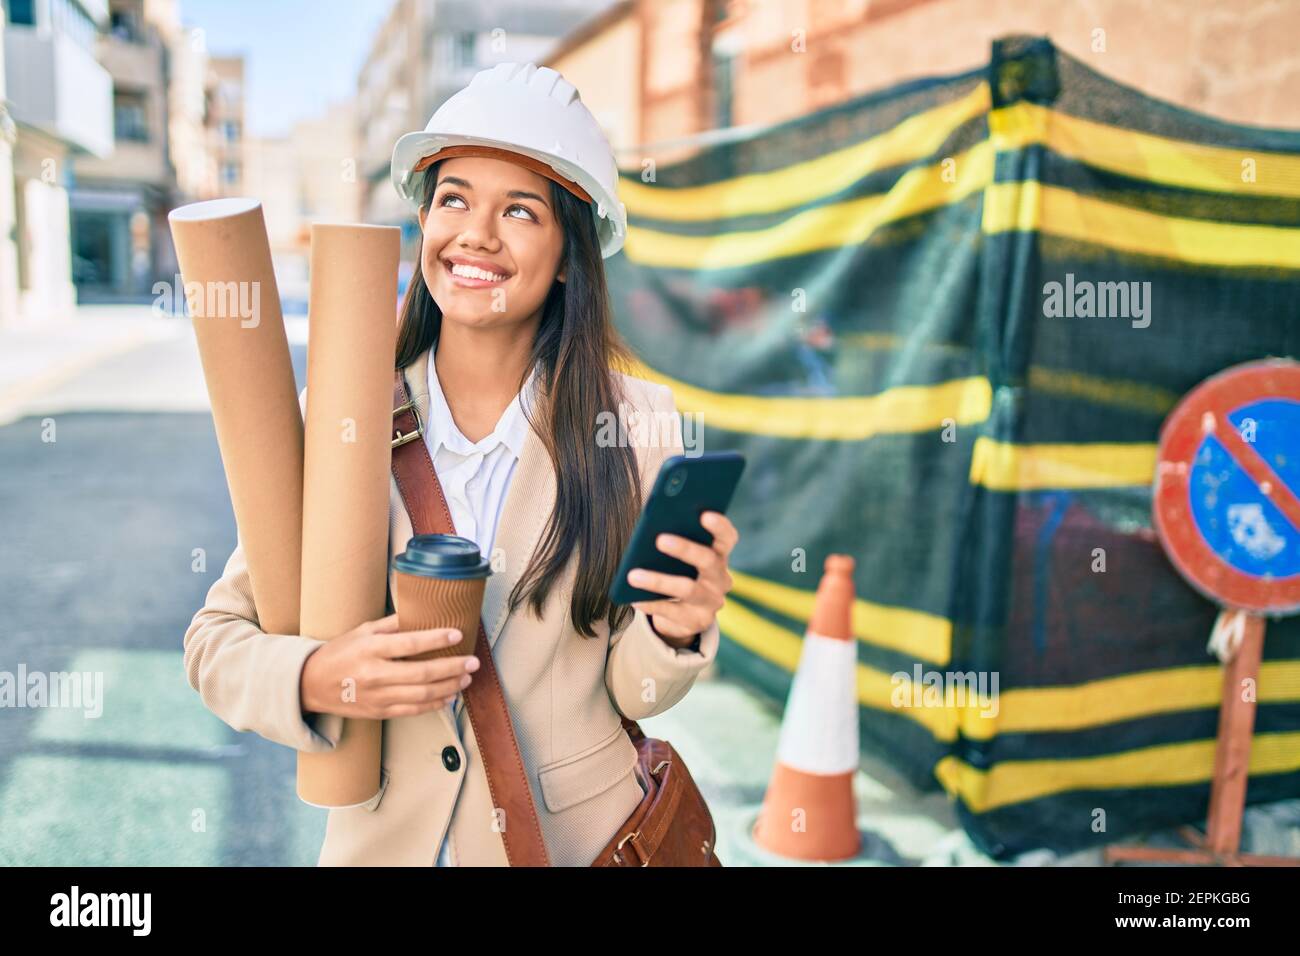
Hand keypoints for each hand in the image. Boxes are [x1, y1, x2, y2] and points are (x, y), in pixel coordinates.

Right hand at [300, 612, 479, 719]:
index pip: (409, 643)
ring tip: (466, 678)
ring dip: (449, 687)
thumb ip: (392, 624)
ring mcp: (377, 696)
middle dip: (452, 667)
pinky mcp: (379, 712)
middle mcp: (375, 674)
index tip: (457, 634)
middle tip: (472, 662)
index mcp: (371, 649)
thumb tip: (421, 611)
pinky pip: (413, 711)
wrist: (312, 684)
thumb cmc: (340, 652)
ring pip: (421, 695)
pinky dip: (434, 705)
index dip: (436, 639)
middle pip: (422, 673)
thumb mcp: (362, 631)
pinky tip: (448, 696)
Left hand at [626, 511, 737, 643]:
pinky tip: (634, 598)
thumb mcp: (679, 557)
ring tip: (633, 575)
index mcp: (720, 555)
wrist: (683, 614)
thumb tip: (650, 525)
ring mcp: (711, 602)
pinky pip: (672, 612)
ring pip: (688, 589)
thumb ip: (673, 538)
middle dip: (685, 549)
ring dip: (659, 581)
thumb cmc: (677, 572)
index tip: (704, 514)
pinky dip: (651, 604)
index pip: (727, 538)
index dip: (719, 526)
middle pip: (708, 561)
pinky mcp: (698, 621)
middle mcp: (721, 578)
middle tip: (660, 539)